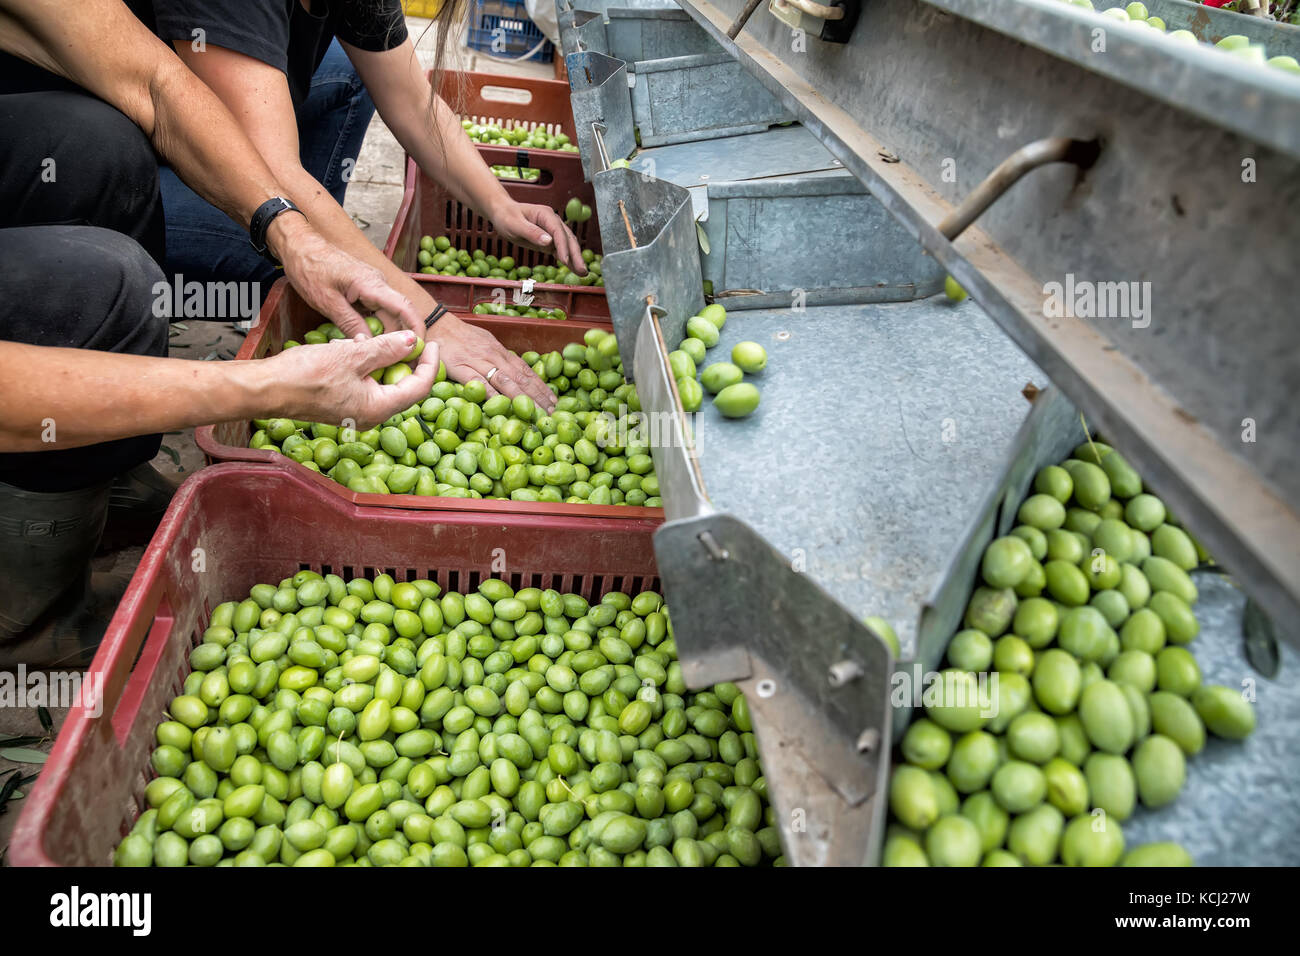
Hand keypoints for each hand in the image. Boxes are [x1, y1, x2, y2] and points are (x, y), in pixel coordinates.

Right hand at [263, 330, 438, 428]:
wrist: (266, 388)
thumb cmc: (305, 374)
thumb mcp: (351, 355)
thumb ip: (386, 349)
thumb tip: (413, 341)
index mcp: (377, 408)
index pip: (419, 388)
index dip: (429, 364)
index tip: (431, 343)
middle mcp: (370, 414)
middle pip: (403, 387)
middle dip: (409, 361)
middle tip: (411, 338)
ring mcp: (355, 410)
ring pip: (383, 383)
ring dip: (385, 360)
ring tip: (380, 338)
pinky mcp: (342, 402)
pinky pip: (365, 383)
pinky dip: (367, 364)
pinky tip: (356, 346)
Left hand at [268, 215, 436, 371]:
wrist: (299, 246)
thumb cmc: (309, 269)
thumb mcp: (327, 302)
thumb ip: (350, 324)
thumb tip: (369, 345)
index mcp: (371, 284)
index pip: (405, 308)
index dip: (416, 329)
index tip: (419, 349)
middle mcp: (378, 284)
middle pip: (399, 315)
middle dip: (400, 338)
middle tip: (396, 362)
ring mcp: (372, 286)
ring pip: (387, 314)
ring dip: (385, 334)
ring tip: (379, 355)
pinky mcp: (364, 289)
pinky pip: (376, 310)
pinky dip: (374, 326)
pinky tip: (366, 340)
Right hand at [429, 313, 556, 412]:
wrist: (436, 324)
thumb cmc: (460, 336)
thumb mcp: (484, 342)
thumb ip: (498, 357)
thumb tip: (513, 371)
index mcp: (500, 351)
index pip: (526, 370)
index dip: (541, 386)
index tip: (554, 400)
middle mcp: (494, 356)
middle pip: (521, 378)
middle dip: (538, 396)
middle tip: (552, 412)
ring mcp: (479, 361)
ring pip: (506, 382)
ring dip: (523, 399)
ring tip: (536, 414)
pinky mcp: (462, 367)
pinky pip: (480, 383)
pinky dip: (492, 396)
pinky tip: (504, 407)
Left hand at [491, 201, 587, 275]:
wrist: (503, 213)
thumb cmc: (507, 217)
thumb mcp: (515, 224)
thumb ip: (531, 232)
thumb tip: (549, 241)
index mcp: (545, 215)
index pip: (558, 231)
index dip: (563, 246)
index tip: (565, 260)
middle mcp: (553, 221)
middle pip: (568, 239)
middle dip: (576, 255)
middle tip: (582, 270)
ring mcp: (553, 231)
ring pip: (568, 245)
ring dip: (576, 259)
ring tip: (583, 273)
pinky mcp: (550, 240)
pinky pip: (561, 250)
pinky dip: (568, 260)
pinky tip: (575, 270)